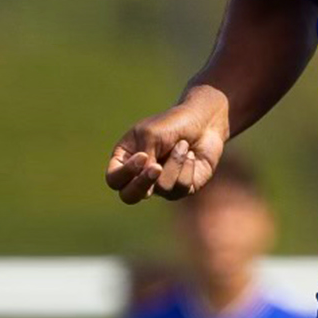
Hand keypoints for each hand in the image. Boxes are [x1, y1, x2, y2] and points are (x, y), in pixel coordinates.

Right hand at [104, 86, 228, 204]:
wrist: (203, 121)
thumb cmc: (172, 124)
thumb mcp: (151, 136)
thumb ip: (144, 161)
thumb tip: (149, 191)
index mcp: (126, 160)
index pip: (114, 179)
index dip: (126, 173)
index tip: (143, 156)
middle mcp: (141, 176)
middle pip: (129, 196)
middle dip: (143, 183)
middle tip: (157, 168)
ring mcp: (161, 185)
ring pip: (161, 188)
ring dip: (175, 162)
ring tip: (182, 144)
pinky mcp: (182, 189)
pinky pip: (181, 187)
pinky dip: (187, 167)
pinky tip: (191, 154)